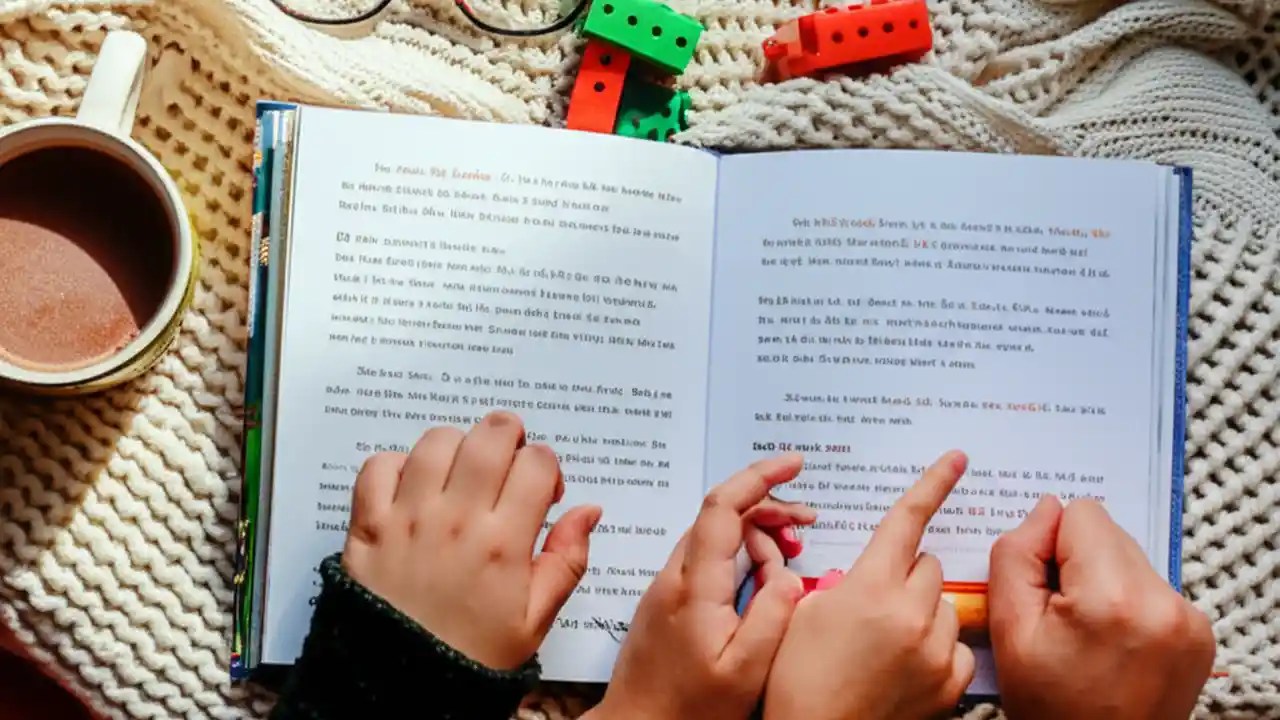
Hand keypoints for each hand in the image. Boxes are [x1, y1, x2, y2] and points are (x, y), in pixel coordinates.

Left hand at [341, 411, 601, 669]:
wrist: (402, 688)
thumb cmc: (473, 656)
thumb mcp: (536, 620)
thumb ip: (567, 560)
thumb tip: (589, 510)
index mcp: (504, 542)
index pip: (536, 462)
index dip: (546, 467)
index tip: (542, 492)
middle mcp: (457, 518)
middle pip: (490, 435)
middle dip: (508, 436)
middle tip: (507, 462)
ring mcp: (408, 517)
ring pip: (437, 441)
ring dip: (456, 447)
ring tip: (460, 474)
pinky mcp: (367, 524)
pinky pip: (379, 465)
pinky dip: (397, 465)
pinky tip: (414, 488)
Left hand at [589, 454, 815, 719]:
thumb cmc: (689, 712)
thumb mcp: (746, 670)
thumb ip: (773, 614)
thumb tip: (786, 572)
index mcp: (695, 586)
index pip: (722, 507)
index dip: (759, 476)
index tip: (794, 463)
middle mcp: (674, 577)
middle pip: (721, 515)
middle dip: (768, 508)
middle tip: (807, 526)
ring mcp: (667, 588)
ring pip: (715, 538)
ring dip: (755, 538)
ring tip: (789, 562)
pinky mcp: (667, 602)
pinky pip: (706, 561)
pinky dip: (739, 559)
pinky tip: (761, 582)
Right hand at [765, 450, 974, 719]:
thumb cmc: (795, 683)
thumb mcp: (800, 615)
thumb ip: (837, 583)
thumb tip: (859, 576)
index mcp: (869, 588)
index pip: (907, 520)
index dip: (934, 483)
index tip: (957, 459)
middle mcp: (910, 614)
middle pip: (926, 564)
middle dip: (903, 573)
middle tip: (874, 603)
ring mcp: (936, 650)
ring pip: (943, 604)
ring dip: (922, 611)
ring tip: (885, 642)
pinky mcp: (951, 684)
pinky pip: (957, 646)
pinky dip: (937, 649)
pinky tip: (906, 666)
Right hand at [988, 495, 1215, 719]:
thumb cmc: (1050, 707)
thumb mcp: (1008, 630)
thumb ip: (1016, 555)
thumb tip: (1044, 509)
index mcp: (1111, 598)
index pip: (1081, 513)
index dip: (1049, 544)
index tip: (1044, 591)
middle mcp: (1162, 602)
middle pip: (1108, 533)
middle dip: (1078, 563)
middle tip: (1063, 617)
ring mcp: (1189, 619)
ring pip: (1130, 558)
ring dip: (1104, 582)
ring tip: (1088, 634)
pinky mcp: (1200, 633)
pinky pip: (1152, 587)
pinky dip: (1128, 604)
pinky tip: (1113, 643)